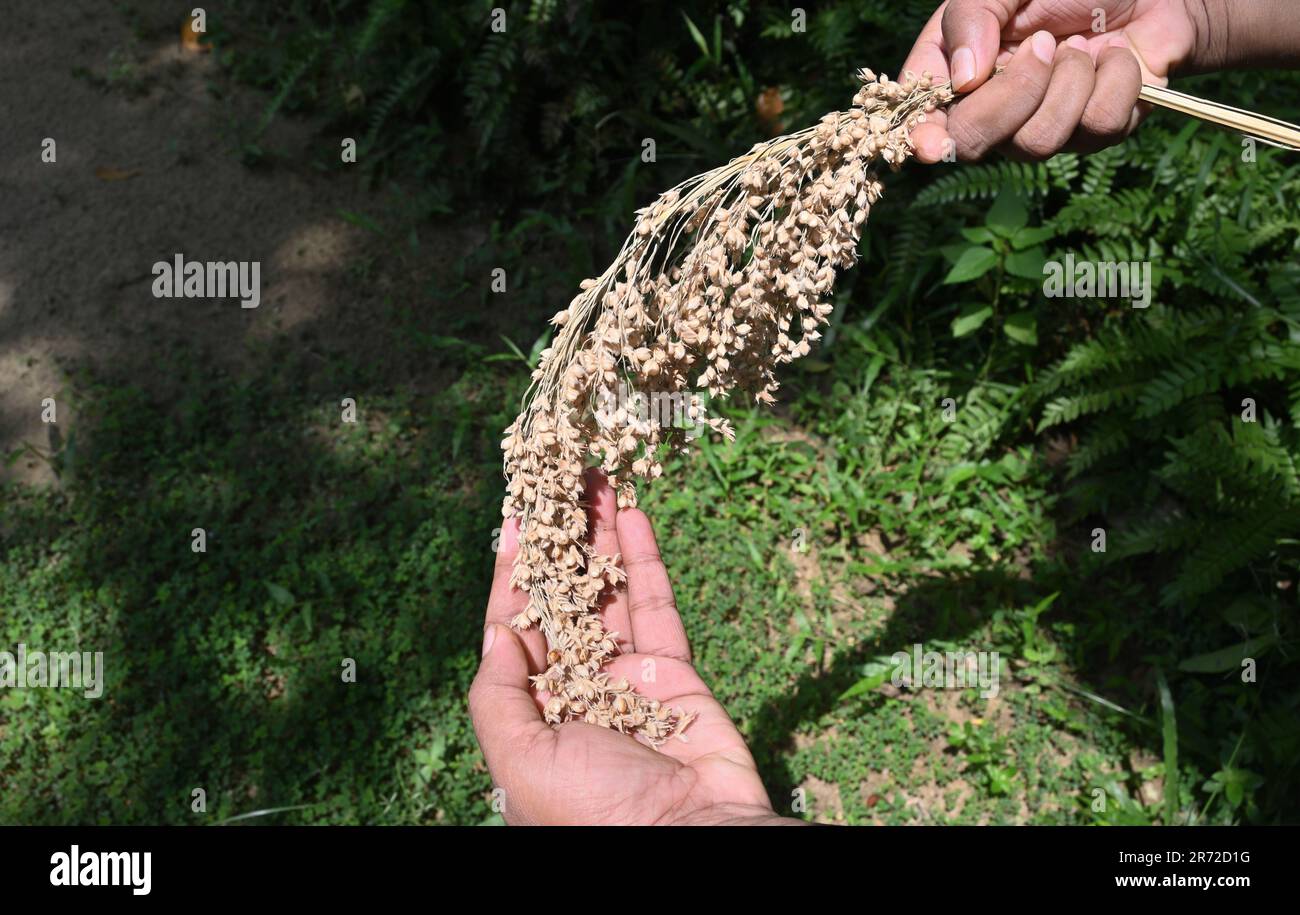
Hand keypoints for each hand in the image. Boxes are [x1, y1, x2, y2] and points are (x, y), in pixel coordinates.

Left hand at [469, 470, 800, 825]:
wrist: (692, 846)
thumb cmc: (594, 815)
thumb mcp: (520, 761)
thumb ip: (499, 695)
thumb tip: (497, 631)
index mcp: (533, 713)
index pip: (515, 627)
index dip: (512, 572)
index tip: (512, 517)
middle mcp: (577, 689)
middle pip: (562, 599)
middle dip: (558, 541)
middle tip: (557, 480)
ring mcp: (627, 679)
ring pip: (608, 593)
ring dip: (599, 537)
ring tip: (593, 479)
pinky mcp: (676, 674)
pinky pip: (655, 606)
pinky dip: (644, 560)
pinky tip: (632, 514)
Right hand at [901, 0, 1206, 161]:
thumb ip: (971, 17)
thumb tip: (963, 78)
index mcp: (958, 74)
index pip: (925, 121)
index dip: (923, 139)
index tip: (929, 146)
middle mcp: (994, 111)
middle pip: (976, 143)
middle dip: (1013, 95)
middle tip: (1046, 42)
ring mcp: (1044, 127)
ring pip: (1039, 142)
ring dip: (1068, 83)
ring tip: (1080, 46)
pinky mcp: (1097, 131)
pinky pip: (1099, 127)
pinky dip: (1114, 80)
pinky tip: (1115, 57)